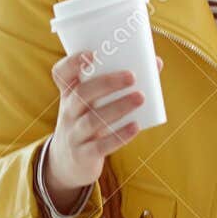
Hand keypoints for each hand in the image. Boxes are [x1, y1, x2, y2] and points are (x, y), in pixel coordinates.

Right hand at [40, 50, 162, 207]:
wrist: (68, 163)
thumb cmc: (88, 122)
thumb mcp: (92, 104)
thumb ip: (119, 83)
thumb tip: (156, 63)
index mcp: (69, 94)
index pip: (60, 74)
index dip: (73, 62)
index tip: (92, 54)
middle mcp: (68, 112)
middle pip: (81, 94)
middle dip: (106, 83)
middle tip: (132, 76)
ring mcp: (74, 134)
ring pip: (92, 120)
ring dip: (118, 107)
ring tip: (140, 97)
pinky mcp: (84, 155)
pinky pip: (101, 145)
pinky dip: (119, 136)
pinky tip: (135, 126)